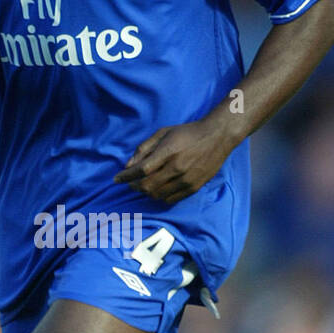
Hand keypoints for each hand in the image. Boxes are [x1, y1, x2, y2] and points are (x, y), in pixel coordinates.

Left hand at [115, 116, 234, 203]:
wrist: (217, 137)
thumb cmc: (187, 132)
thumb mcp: (163, 132)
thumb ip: (144, 148)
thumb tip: (128, 165)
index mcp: (168, 152)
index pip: (141, 170)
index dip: (126, 176)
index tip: (116, 179)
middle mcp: (177, 168)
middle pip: (147, 186)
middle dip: (133, 186)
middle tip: (129, 183)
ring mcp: (186, 180)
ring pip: (157, 195)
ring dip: (146, 192)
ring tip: (142, 185)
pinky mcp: (194, 187)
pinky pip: (170, 199)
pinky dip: (160, 197)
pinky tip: (157, 189)